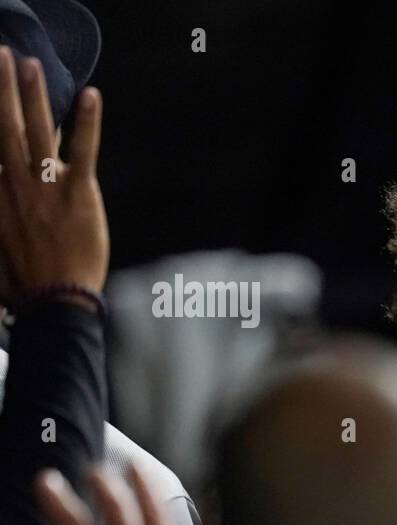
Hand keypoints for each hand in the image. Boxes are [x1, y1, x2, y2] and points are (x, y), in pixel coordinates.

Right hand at [0, 46, 107, 297]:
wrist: (52, 301)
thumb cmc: (21, 280)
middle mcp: (12, 182)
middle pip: (3, 126)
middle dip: (2, 88)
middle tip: (1, 55)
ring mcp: (46, 186)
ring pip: (37, 129)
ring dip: (35, 94)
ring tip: (31, 64)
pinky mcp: (78, 193)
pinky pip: (83, 150)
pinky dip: (86, 122)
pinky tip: (91, 96)